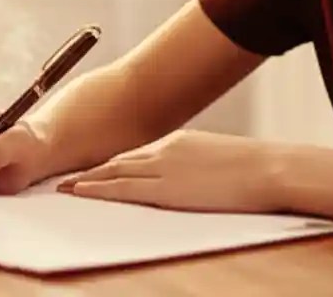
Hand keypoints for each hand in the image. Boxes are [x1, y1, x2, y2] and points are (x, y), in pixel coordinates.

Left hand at [58, 130, 284, 212]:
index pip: (136, 154)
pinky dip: (99, 190)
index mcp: (179, 141)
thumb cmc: (253, 168)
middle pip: (119, 160)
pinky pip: (124, 189)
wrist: (268, 168)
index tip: (93, 170)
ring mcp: (164, 167)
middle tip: (65, 180)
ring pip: (114, 173)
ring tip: (64, 188)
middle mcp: (166, 149)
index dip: (111, 164)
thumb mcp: (217, 158)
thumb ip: (195, 164)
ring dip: (88, 181)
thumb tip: (186, 177)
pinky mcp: (166, 188)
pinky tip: (82, 193)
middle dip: (91, 171)